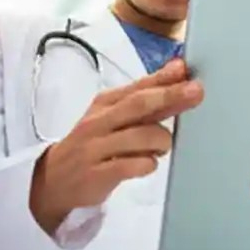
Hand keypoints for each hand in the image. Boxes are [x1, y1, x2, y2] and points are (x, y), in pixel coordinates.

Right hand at [30, 59, 202, 231]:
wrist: (53, 180)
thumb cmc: (94, 143)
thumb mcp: (114, 116)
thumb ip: (146, 97)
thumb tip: (178, 70)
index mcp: (105, 104)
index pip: (137, 87)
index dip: (163, 78)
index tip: (186, 69)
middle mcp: (99, 122)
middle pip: (138, 105)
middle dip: (169, 96)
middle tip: (196, 91)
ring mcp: (96, 148)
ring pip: (139, 136)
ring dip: (161, 141)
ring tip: (161, 147)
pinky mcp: (96, 175)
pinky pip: (129, 166)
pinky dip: (147, 164)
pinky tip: (148, 164)